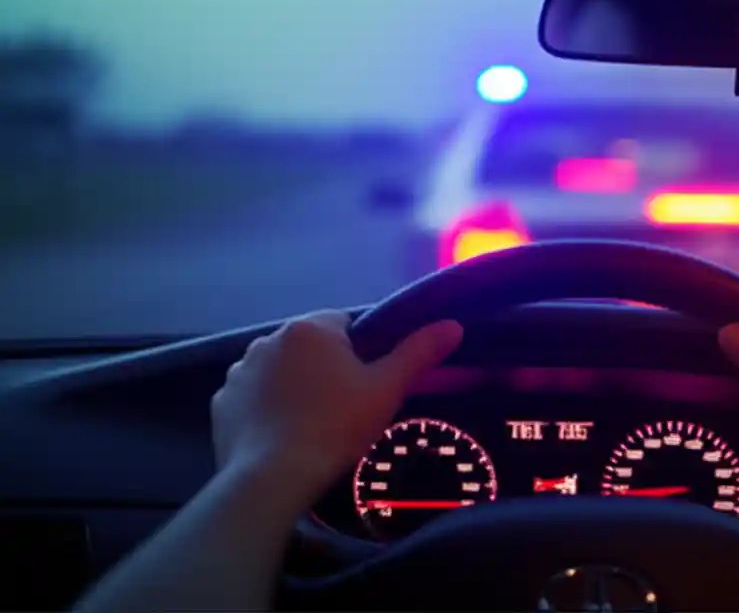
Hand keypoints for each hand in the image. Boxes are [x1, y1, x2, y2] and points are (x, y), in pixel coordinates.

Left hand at [212, 310, 462, 502]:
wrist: (272, 479)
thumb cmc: (336, 427)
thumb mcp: (386, 390)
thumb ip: (418, 353)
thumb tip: (453, 325)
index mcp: (311, 328)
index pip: (343, 324)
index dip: (359, 354)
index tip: (364, 387)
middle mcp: (267, 339)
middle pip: (309, 348)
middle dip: (325, 369)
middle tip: (342, 410)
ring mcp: (239, 371)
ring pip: (279, 371)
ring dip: (293, 387)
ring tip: (310, 427)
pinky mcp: (220, 403)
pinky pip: (252, 397)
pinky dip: (265, 410)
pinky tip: (280, 437)